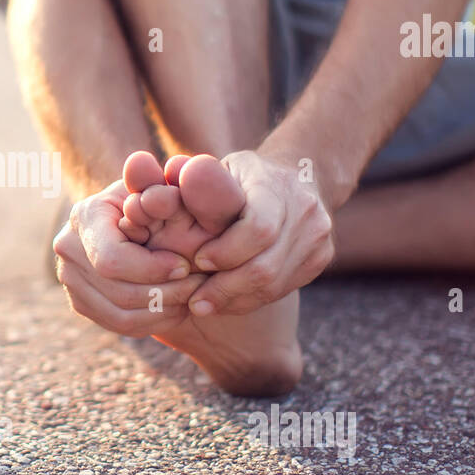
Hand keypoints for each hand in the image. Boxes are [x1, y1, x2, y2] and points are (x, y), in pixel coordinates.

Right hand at [53, 179, 206, 337]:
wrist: (139, 219)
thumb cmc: (156, 200)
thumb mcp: (161, 189)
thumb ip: (160, 185)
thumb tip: (146, 169)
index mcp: (84, 216)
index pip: (112, 259)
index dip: (152, 268)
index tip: (185, 266)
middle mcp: (67, 248)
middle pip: (118, 291)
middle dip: (164, 292)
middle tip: (198, 286)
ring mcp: (70, 279)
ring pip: (120, 314)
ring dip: (163, 311)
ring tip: (192, 297)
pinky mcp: (81, 303)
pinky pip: (119, 325)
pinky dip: (154, 321)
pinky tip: (177, 307)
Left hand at [186, 151, 333, 315]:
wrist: (300, 174)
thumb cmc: (243, 175)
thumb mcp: (218, 169)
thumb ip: (194, 188)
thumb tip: (154, 200)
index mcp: (277, 186)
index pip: (258, 229)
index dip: (226, 251)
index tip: (198, 260)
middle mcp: (306, 211)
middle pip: (266, 266)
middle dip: (226, 288)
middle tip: (195, 300)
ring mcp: (318, 238)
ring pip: (274, 284)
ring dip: (235, 300)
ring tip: (204, 305)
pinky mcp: (320, 259)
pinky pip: (282, 289)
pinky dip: (251, 299)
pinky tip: (227, 301)